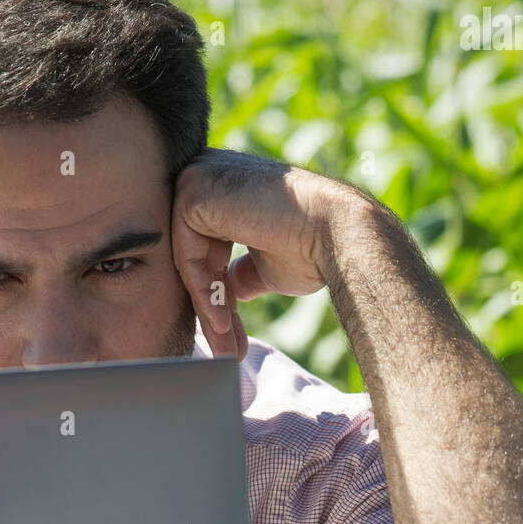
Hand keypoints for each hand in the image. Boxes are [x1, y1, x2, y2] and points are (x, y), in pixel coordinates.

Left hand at [170, 147, 339, 360]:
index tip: (228, 336)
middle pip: (192, 256)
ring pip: (187, 260)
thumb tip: (227, 291)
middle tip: (223, 349)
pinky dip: (202, 293)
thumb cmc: (311, 249)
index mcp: (224, 188)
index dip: (217, 296)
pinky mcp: (193, 192)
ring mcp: (198, 178)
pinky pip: (185, 256)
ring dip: (207, 308)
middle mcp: (208, 174)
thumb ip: (237, 273)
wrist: (337, 235)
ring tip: (225, 345)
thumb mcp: (264, 266)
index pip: (204, 249)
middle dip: (209, 307)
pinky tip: (221, 322)